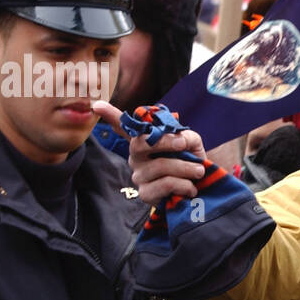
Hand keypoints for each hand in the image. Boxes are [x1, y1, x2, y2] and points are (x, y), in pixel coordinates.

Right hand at [92, 100, 207, 204]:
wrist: (202, 187)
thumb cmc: (192, 162)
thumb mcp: (192, 143)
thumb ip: (185, 135)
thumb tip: (177, 138)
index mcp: (145, 141)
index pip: (124, 127)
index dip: (110, 116)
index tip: (96, 105)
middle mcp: (136, 157)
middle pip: (140, 143)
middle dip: (165, 142)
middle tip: (184, 145)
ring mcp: (138, 176)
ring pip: (159, 166)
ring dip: (185, 168)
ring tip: (198, 171)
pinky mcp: (145, 194)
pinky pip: (164, 184)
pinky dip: (184, 185)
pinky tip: (190, 188)